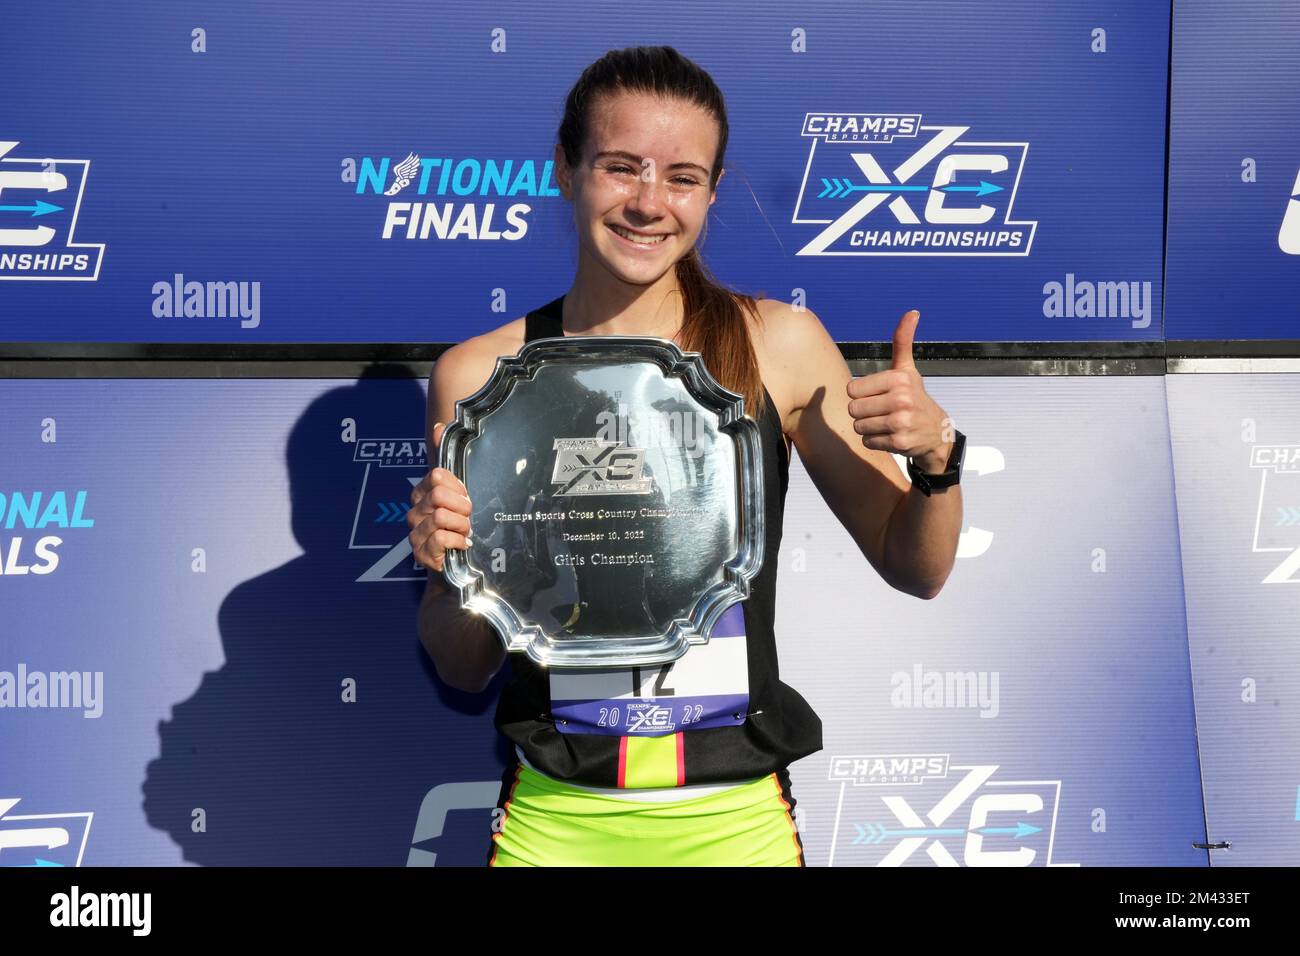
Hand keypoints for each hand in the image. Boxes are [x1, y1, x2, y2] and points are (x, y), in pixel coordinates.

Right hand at [407, 421, 472, 571]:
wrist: (456, 560)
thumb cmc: (458, 522)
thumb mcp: (458, 489)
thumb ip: (447, 456)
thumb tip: (440, 425)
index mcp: (422, 491)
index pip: (438, 475)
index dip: (458, 487)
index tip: (466, 498)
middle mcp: (414, 510)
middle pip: (440, 496)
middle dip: (462, 508)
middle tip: (468, 517)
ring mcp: (414, 532)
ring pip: (440, 517)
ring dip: (461, 526)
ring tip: (466, 532)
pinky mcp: (420, 553)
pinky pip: (439, 538)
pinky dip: (457, 541)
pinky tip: (462, 544)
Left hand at [847, 310, 954, 472]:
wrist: (936, 432)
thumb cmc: (915, 397)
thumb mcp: (907, 369)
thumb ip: (902, 341)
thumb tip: (912, 312)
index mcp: (899, 379)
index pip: (851, 389)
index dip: (861, 394)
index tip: (878, 395)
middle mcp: (901, 399)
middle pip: (853, 409)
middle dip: (863, 413)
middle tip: (882, 412)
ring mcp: (901, 422)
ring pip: (858, 427)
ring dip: (868, 428)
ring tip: (886, 423)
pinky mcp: (900, 442)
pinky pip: (867, 442)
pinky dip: (875, 441)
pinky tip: (891, 435)